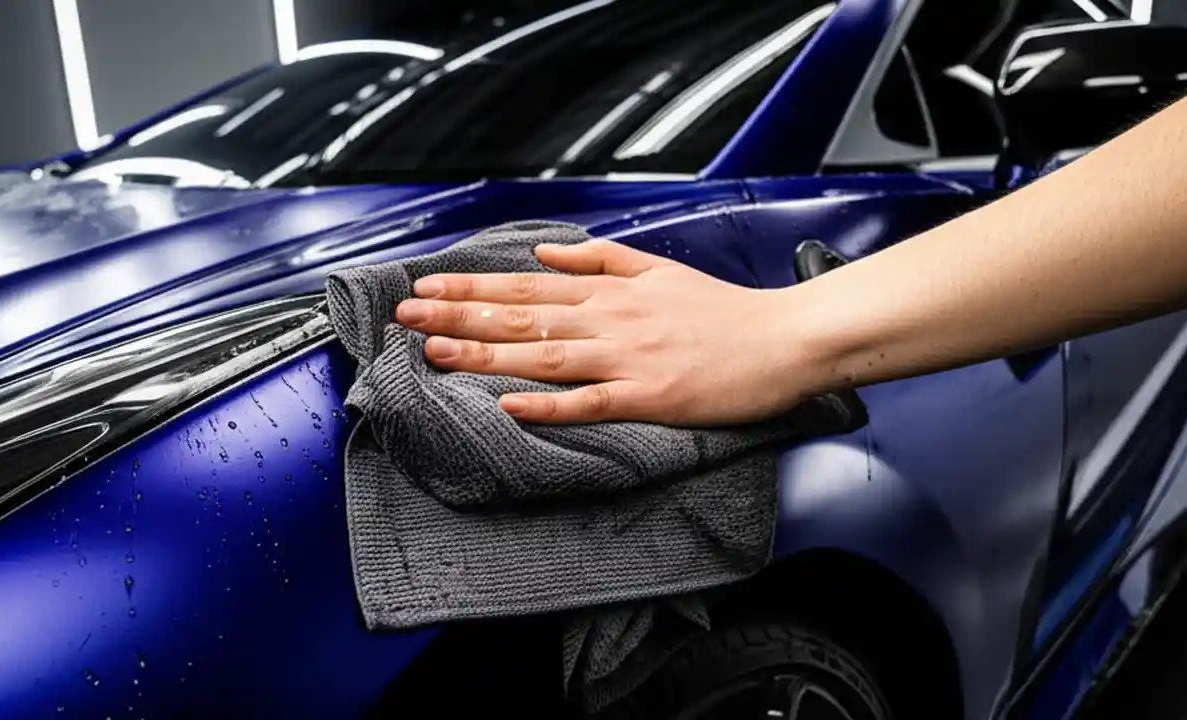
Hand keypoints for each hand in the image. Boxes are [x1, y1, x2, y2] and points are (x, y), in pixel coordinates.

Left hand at [393, 239, 821, 425]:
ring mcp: (627, 359)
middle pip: (520, 315)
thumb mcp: (658, 267)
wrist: (782, 340)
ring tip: (434, 350)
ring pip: (542, 355)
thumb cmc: (721, 310)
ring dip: (485, 352)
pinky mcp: (649, 397)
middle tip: (403, 313)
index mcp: (609, 290)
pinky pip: (589, 402)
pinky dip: (548, 404)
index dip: (470, 285)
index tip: (424, 284)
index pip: (525, 284)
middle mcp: (609, 319)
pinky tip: (508, 405)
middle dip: (457, 314)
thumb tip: (545, 250)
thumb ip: (600, 258)